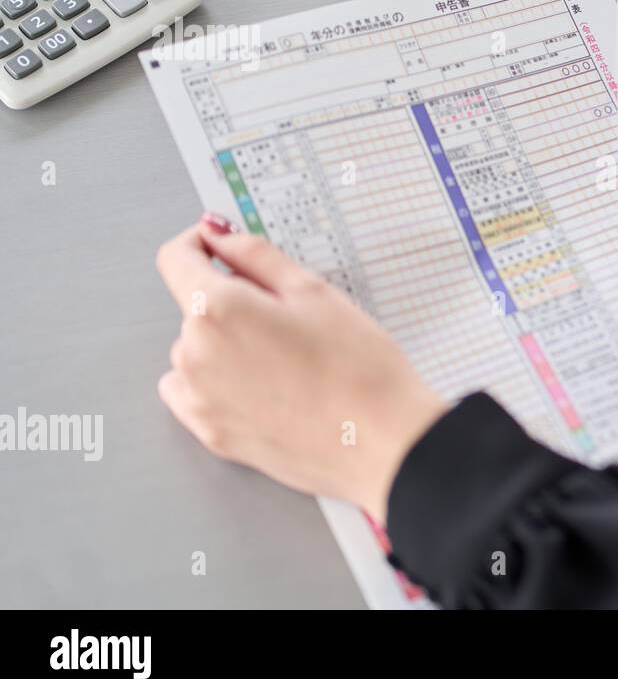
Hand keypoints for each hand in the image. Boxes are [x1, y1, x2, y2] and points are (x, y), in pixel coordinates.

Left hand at [155, 213, 446, 522]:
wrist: (381, 441)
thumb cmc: (358, 368)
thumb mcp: (314, 291)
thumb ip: (255, 255)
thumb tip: (217, 236)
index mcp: (217, 309)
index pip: (176, 259)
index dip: (200, 243)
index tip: (220, 245)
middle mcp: (194, 353)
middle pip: (196, 308)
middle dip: (233, 304)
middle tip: (291, 321)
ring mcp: (198, 399)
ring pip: (197, 350)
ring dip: (227, 345)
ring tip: (289, 362)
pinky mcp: (210, 433)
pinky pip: (194, 392)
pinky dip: (219, 383)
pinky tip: (267, 388)